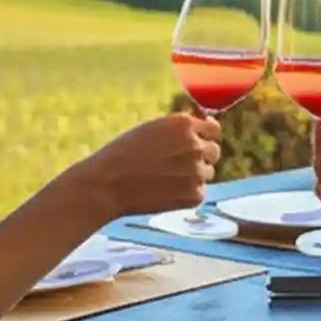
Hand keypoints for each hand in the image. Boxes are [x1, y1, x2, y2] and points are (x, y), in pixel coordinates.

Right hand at [77, 113, 220, 218]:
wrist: (107, 185)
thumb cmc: (123, 154)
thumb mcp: (152, 129)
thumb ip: (179, 129)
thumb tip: (204, 127)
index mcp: (184, 124)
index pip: (213, 129)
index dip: (207, 135)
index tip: (202, 141)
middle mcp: (195, 145)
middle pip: (214, 151)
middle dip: (201, 156)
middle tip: (179, 165)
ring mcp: (197, 171)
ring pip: (207, 172)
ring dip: (193, 175)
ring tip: (164, 179)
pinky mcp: (194, 195)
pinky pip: (199, 192)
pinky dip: (186, 193)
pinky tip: (164, 192)